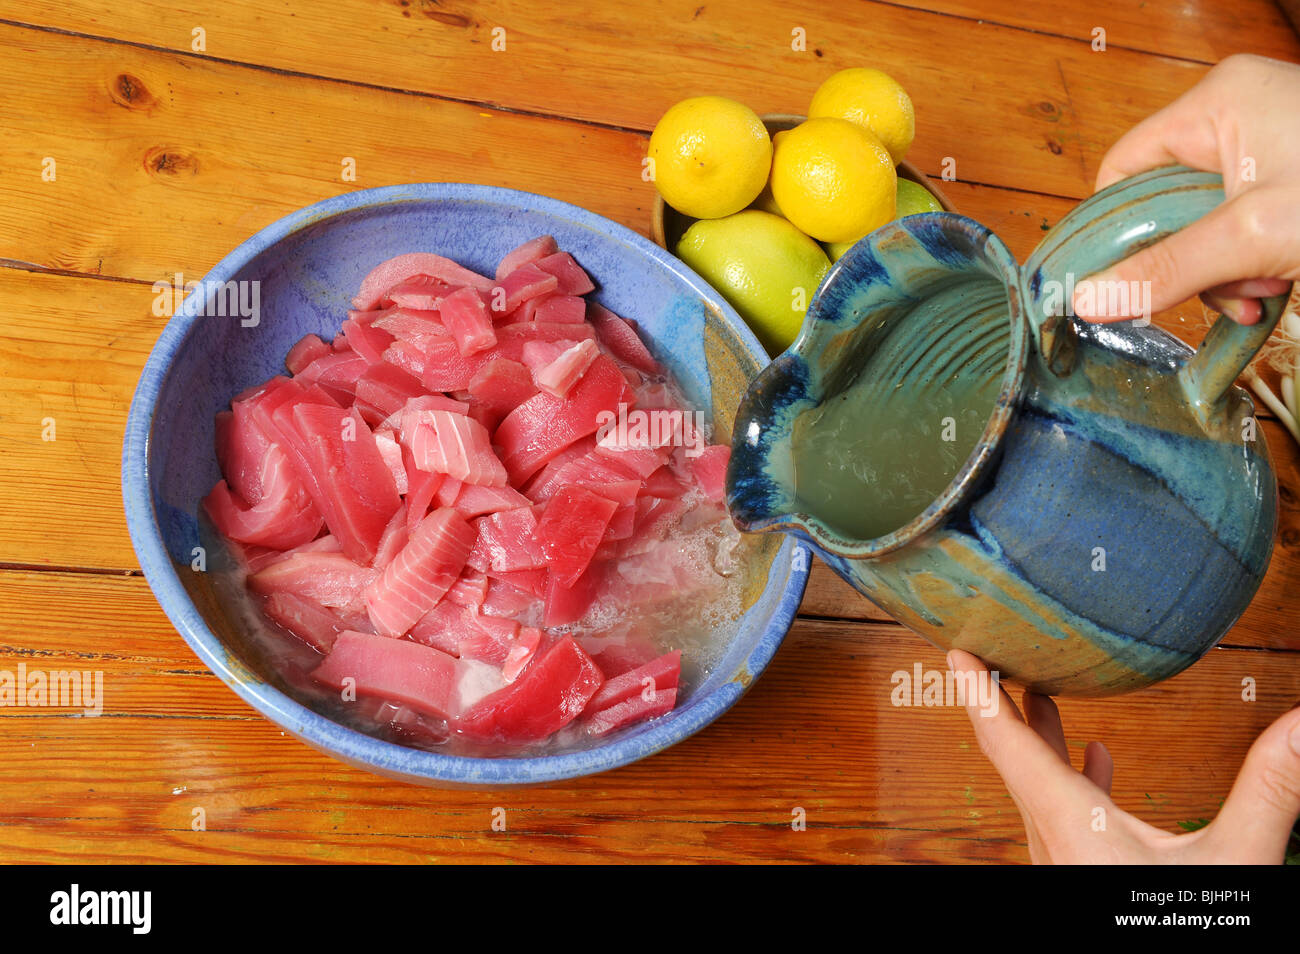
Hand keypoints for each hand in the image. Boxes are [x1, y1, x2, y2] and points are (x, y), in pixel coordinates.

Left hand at [948, 649, 1299, 862]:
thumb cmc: (1185, 930)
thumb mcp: (1234, 865)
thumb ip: (1268, 790)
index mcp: (1070, 825)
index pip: (1005, 744)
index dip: (976, 691)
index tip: (956, 648)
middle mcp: (1052, 841)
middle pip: (1011, 757)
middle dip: (1000, 699)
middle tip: (994, 647)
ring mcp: (1061, 862)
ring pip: (1036, 785)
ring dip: (1038, 735)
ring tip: (1039, 688)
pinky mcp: (1081, 876)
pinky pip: (1061, 814)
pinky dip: (1073, 775)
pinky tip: (1099, 756)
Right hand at [1072, 54, 1299, 324]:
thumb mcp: (1255, 239)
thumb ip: (1167, 269)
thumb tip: (1091, 300)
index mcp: (1216, 103)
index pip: (1122, 172)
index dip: (1117, 231)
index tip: (1126, 281)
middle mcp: (1236, 115)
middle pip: (1165, 204)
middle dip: (1192, 260)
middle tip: (1227, 288)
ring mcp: (1268, 144)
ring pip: (1204, 225)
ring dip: (1226, 270)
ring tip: (1267, 286)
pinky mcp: (1290, 176)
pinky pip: (1241, 227)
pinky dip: (1252, 263)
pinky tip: (1279, 282)